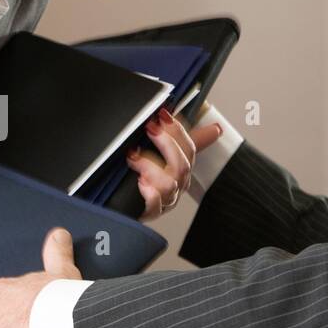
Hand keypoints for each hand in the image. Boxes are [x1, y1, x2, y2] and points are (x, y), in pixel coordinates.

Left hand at [127, 105, 223, 220]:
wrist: (124, 207)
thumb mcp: (156, 155)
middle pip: (183, 165)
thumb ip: (171, 136)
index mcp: (180, 170)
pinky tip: (140, 182)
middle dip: (166, 143)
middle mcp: (176, 186)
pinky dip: (149, 193)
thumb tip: (203, 121)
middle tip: (150, 128)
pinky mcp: (150, 213)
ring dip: (150, 166)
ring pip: (169, 184)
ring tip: (133, 156)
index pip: (190, 149)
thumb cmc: (142, 181)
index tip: (164, 115)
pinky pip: (155, 205)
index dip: (178, 130)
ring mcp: (165, 201)